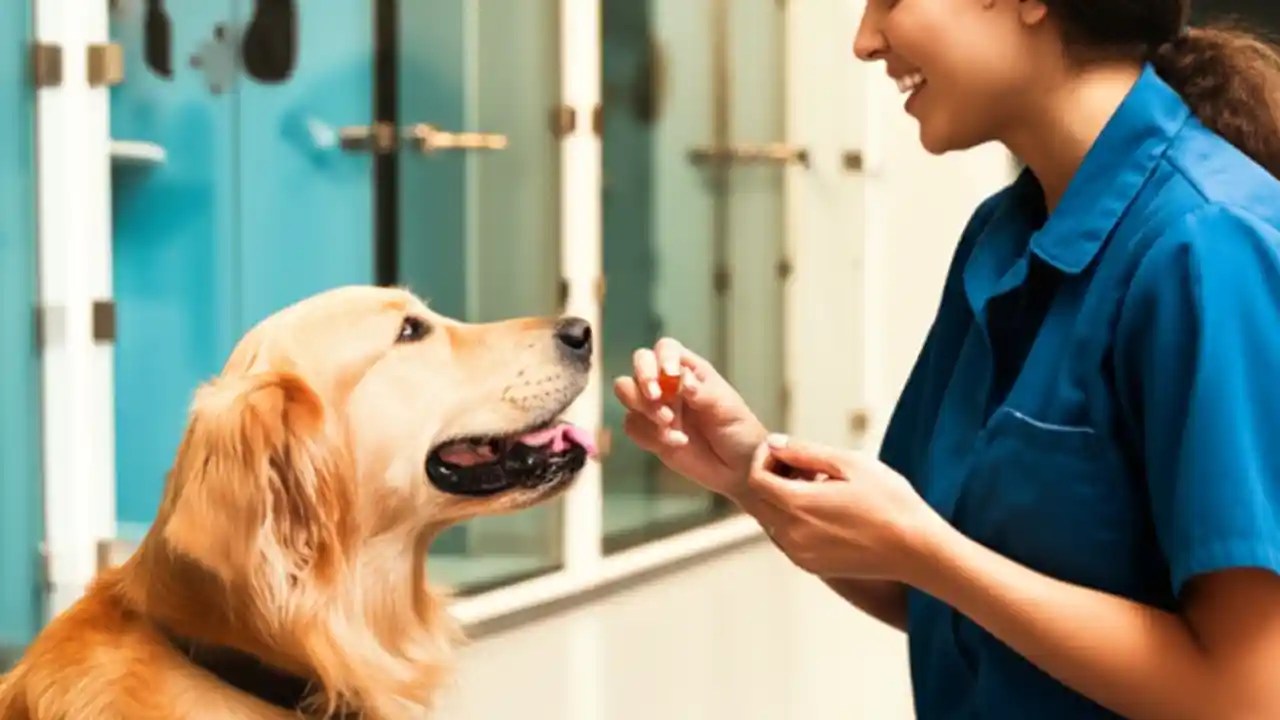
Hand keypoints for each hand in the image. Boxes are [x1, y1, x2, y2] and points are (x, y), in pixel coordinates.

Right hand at [613, 338, 766, 500]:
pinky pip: (631, 426)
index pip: (666, 349)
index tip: (669, 374)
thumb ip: (703, 392)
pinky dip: (648, 435)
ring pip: (627, 392)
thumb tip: (682, 379)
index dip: (662, 357)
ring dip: (644, 407)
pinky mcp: (648, 433)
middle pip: (639, 363)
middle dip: (642, 378)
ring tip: (670, 424)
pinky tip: (676, 442)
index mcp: (689, 370)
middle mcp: (668, 384)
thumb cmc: (738, 430)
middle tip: (656, 397)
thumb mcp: (727, 408)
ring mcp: (655, 407)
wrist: (736, 468)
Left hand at [746, 434, 945, 582]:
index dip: (764, 458)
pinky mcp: (811, 567)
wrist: (917, 550)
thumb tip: (773, 443)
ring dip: (784, 500)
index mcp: (798, 505)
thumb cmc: (890, 502)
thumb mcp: (849, 464)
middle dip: (773, 477)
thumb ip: (805, 452)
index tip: (784, 450)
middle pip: (761, 499)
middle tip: (806, 466)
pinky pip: (788, 538)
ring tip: (820, 487)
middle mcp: (792, 534)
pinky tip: (827, 511)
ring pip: (773, 519)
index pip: (756, 478)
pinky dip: (795, 521)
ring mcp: (800, 554)